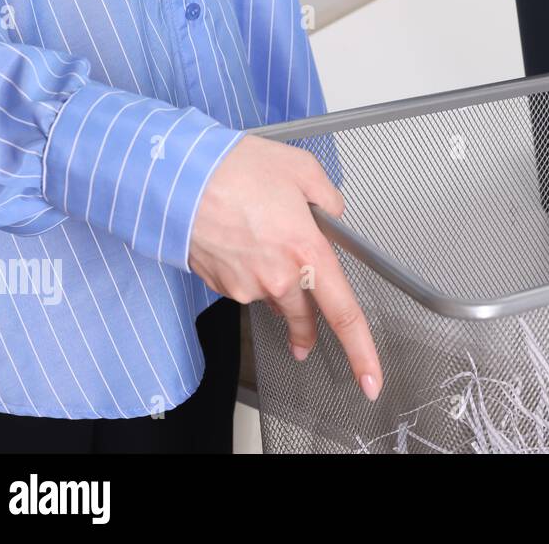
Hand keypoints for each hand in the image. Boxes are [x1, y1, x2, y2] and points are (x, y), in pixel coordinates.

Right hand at [189, 135, 381, 400]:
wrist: (176, 178)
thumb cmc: (235, 169)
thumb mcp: (302, 169)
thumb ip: (328, 197)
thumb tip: (331, 212)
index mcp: (307, 252)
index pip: (344, 314)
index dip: (362, 352)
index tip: (371, 380)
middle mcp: (277, 278)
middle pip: (305, 318)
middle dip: (308, 329)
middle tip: (308, 338)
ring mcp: (245, 286)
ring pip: (274, 298)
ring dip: (278, 286)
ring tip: (265, 246)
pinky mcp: (220, 285)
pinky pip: (246, 287)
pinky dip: (250, 272)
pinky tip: (241, 243)